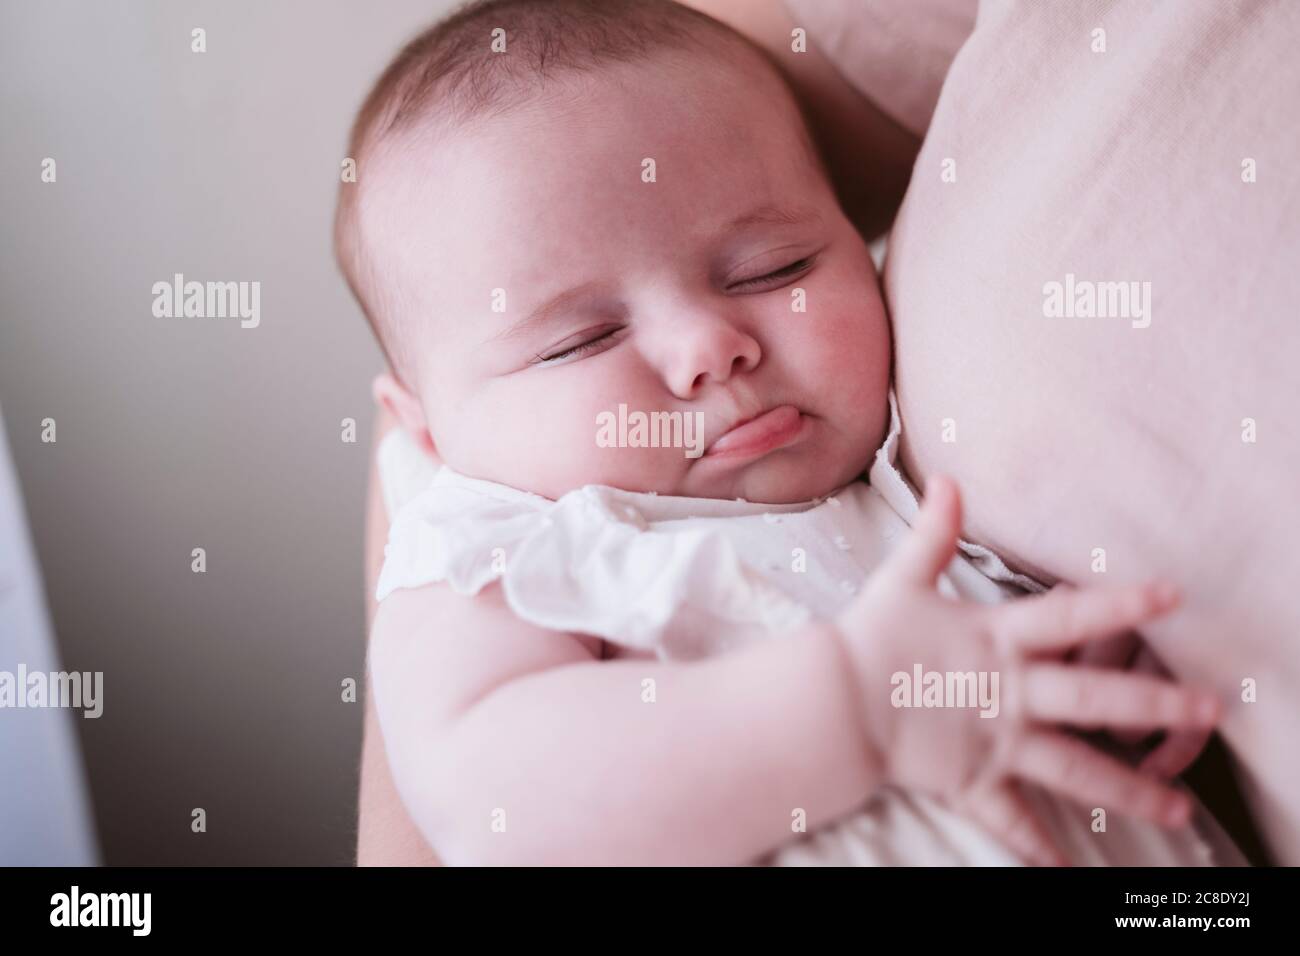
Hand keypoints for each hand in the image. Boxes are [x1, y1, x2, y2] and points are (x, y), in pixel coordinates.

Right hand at [833, 476, 1220, 865]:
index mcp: (997, 639)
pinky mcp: (973, 780)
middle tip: (1209, 709)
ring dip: (1128, 790)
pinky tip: (1072, 872)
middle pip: (1093, 699)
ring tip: (1179, 809)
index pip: (1069, 617)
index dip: (1120, 603)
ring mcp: (995, 741)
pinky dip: (1040, 849)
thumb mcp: (904, 580)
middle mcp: (1009, 692)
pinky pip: (1012, 821)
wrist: (832, 702)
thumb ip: (934, 533)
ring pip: (1073, 769)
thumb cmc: (870, 638)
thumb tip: (948, 480)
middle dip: (1154, 704)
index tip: (1172, 595)